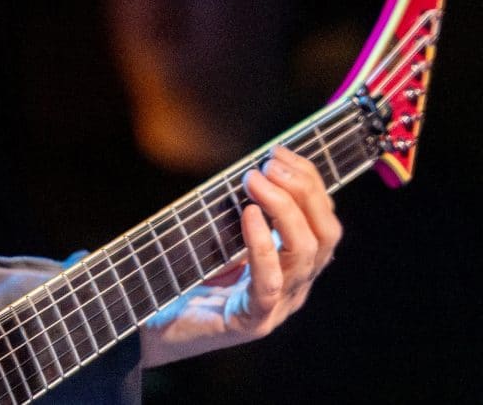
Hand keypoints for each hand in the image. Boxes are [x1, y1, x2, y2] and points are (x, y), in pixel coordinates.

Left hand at [136, 145, 342, 368]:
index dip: (309, 181)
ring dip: (284, 208)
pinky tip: (250, 216)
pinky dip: (263, 245)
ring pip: (307, 255)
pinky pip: (269, 283)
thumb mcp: (223, 237)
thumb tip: (253, 170)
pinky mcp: (252, 321)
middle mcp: (295, 286)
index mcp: (294, 265)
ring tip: (254, 181)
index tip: (280, 152)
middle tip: (268, 165)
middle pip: (326, 235)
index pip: (323, 219)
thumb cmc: (188, 279)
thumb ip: (243, 211)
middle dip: (304, 191)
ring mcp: (277, 307)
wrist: (156, 330)